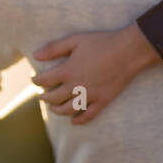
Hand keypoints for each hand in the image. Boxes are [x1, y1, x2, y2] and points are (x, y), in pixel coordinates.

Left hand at [30, 24, 159, 124]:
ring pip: (68, 109)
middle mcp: (76, 86)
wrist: (128, 51)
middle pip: (54, 98)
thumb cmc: (101, 42)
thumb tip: (35, 55)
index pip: (45, 80)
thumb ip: (54, 48)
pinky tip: (73, 121)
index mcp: (68, 71)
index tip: (34, 79)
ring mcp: (90, 95)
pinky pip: (89, 115)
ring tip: (53, 108)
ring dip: (57, 110)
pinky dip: (79, 120)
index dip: (36, 81)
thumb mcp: (75, 40)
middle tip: (41, 96)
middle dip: (45, 97)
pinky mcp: (103, 100)